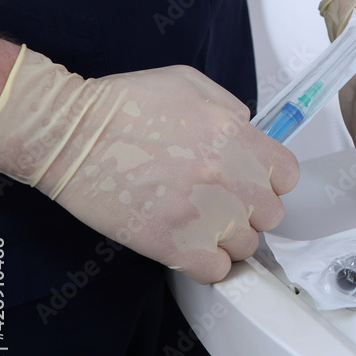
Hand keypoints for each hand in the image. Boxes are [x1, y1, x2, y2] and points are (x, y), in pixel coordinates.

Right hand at [0, 47, 299, 282]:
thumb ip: (231, 109)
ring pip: (245, 246)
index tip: (253, 183)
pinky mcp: (175, 245)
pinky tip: (188, 247)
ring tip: (198, 225)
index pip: (287, 176)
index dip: (271, 181)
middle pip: (270, 215)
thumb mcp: (190, 83)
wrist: (68, 133)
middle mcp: (230, 177)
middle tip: (219, 203)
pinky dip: (206, 265)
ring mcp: (206, 215)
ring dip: (227, 239)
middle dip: (249, 210)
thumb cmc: (122, 104)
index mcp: (237, 136)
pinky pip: (216, 271)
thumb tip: (249, 132)